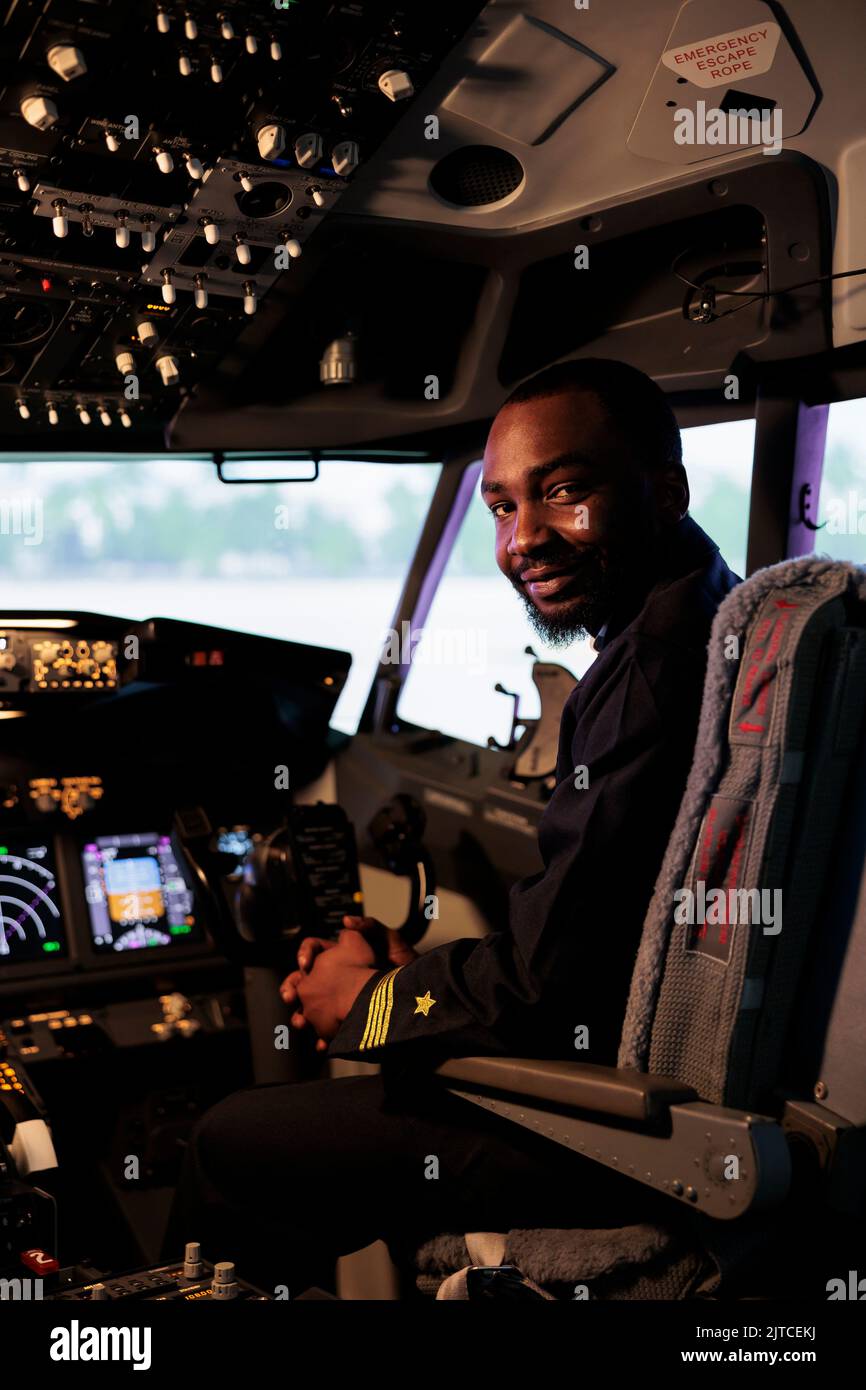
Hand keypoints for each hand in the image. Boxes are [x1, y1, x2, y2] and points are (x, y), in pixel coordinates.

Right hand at [279, 916, 418, 1049]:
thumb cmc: (409, 967)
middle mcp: (337, 977)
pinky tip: (322, 1044)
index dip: (305, 954)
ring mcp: (340, 1001)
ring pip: (309, 1008)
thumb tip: (346, 921)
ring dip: (300, 1015)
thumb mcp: (392, 942)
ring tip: (300, 1023)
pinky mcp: (347, 1021)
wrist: (421, 998)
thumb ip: (370, 927)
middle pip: (304, 980)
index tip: (306, 964)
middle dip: (292, 987)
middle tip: (291, 996)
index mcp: (343, 955)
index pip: (314, 950)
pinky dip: (322, 1039)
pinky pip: (327, 1031)